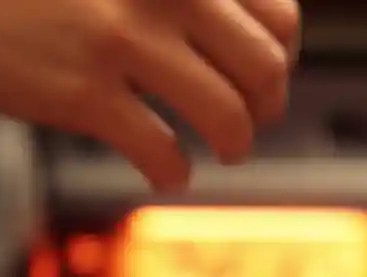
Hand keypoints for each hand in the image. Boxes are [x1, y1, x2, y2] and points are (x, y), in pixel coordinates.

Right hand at [0, 0, 299, 190]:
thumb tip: (235, 32)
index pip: (279, 13)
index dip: (281, 55)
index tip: (260, 75)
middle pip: (265, 69)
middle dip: (267, 108)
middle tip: (249, 122)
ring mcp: (125, 41)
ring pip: (228, 117)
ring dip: (235, 145)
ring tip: (218, 151)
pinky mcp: (86, 95)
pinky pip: (164, 152)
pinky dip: (174, 171)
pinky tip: (165, 170)